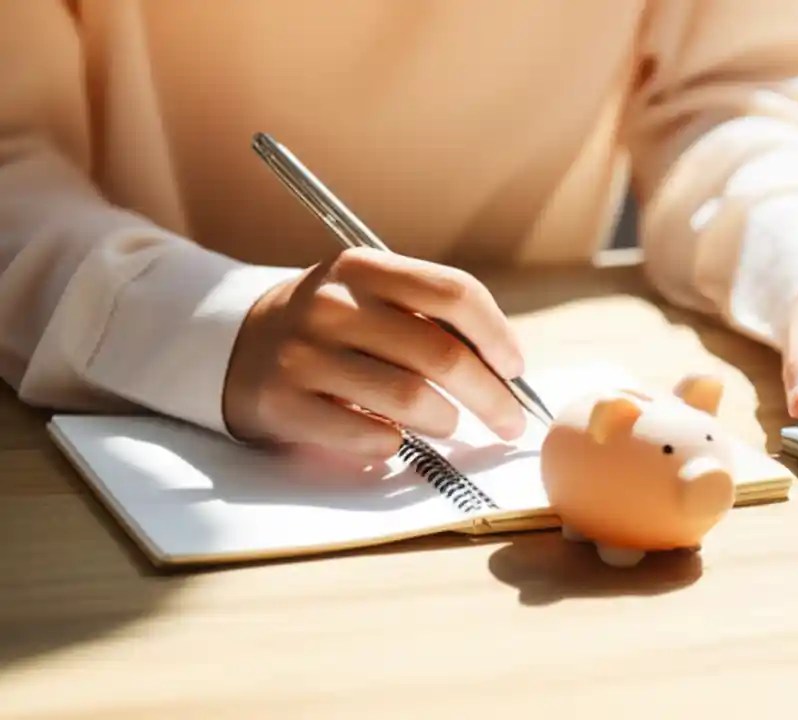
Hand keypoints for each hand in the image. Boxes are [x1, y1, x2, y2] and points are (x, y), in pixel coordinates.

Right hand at [224, 248, 526, 457]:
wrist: (234, 346)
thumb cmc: (332, 326)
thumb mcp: (372, 295)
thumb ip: (432, 317)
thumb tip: (506, 368)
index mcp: (364, 267)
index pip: (454, 293)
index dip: (497, 335)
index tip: (516, 369)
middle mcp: (333, 305)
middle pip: (441, 355)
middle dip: (491, 396)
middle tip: (510, 422)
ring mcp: (304, 354)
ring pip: (410, 399)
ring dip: (445, 421)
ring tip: (449, 425)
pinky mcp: (284, 403)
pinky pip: (367, 436)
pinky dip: (394, 443)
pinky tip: (394, 437)